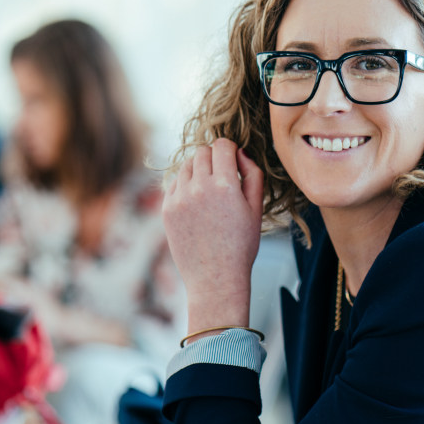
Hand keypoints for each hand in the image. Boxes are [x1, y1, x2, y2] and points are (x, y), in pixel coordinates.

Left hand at [162, 138, 263, 336]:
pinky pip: (175, 183)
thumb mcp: (256, 209)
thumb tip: (240, 152)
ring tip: (210, 191)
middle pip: (203, 152)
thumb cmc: (241, 245)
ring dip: (199, 170)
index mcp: (225, 186)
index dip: (230, 149)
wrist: (215, 278)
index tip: (233, 160)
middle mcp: (199, 188)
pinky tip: (197, 202)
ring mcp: (180, 198)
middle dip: (214, 158)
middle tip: (223, 177)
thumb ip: (252, 174)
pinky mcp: (167, 209)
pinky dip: (186, 185)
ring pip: (187, 165)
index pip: (222, 145)